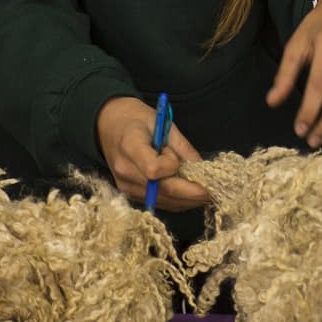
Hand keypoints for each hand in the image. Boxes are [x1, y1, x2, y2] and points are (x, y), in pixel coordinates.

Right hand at [95, 95, 207, 211]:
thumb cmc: (135, 119)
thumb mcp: (160, 122)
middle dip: (190, 193)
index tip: (181, 160)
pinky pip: (157, 202)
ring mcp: (125, 186)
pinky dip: (176, 200)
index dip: (172, 168)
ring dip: (186, 200)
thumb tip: (201, 167)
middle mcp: (124, 171)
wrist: (108, 125)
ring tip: (206, 194)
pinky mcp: (129, 194)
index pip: (153, 170)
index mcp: (129, 146)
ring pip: (162, 201)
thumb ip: (181, 146)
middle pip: (161, 190)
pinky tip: (190, 195)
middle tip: (214, 192)